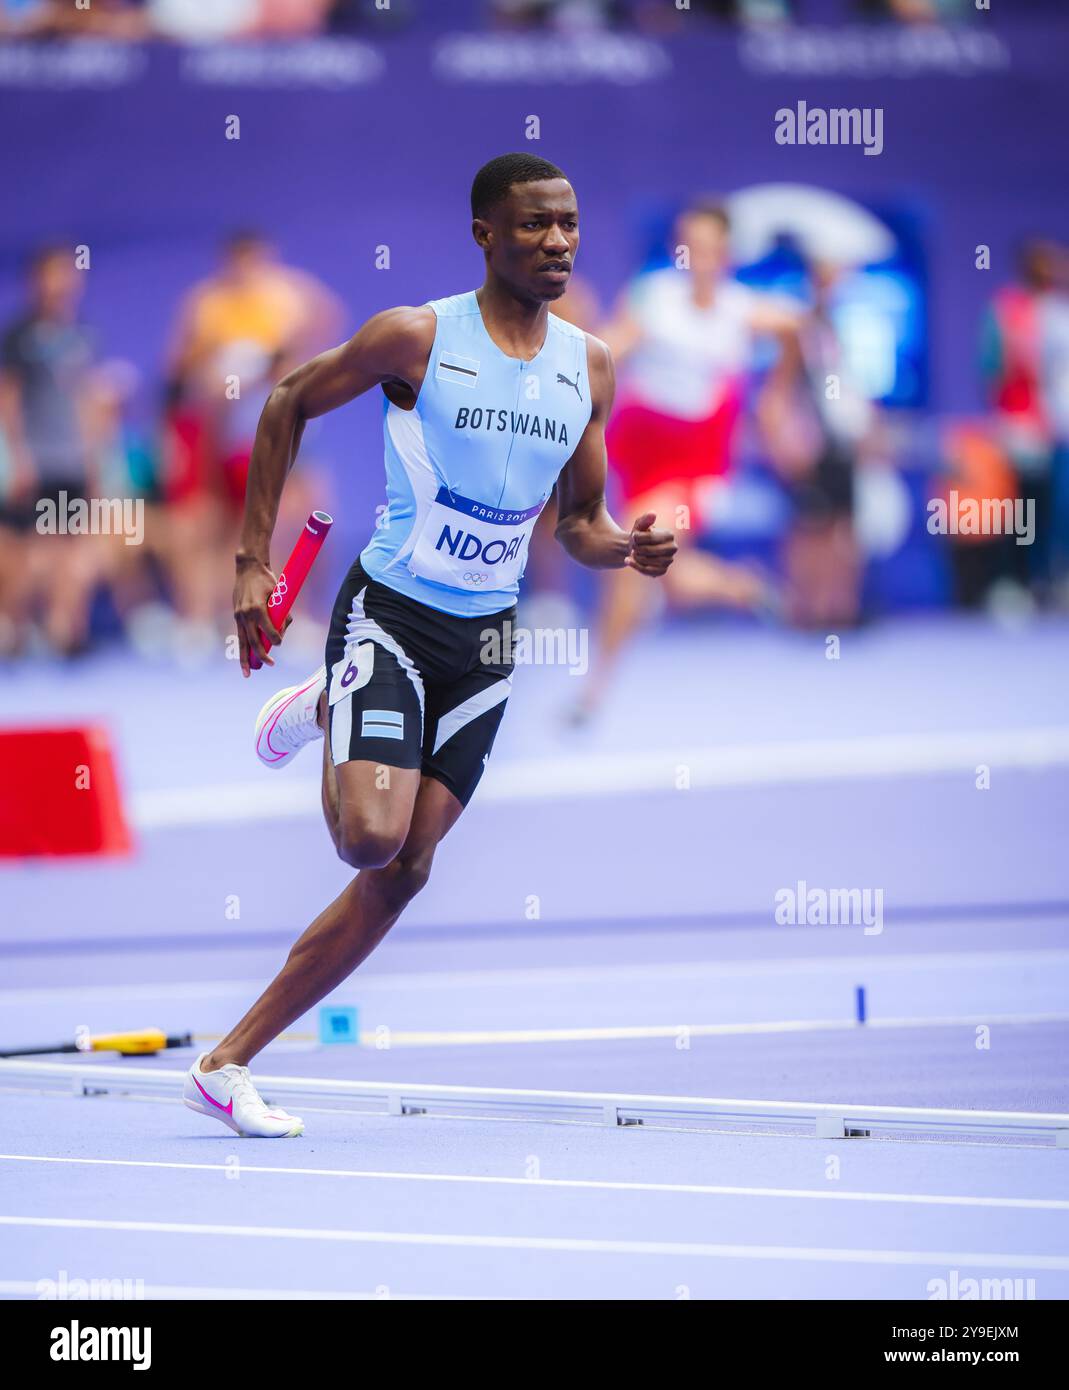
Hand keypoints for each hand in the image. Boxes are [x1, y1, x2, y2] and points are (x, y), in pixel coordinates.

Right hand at [233, 555, 289, 676]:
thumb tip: (283, 629)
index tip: (279, 642)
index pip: (268, 631)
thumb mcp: (279, 594)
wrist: (248, 567)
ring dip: (245, 659)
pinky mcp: (236, 616)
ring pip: (243, 642)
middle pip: (254, 641)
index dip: (275, 639)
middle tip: (271, 664)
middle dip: (261, 655)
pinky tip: (244, 660)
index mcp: (257, 609)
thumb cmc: (267, 579)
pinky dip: (242, 648)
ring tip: (248, 673)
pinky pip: (239, 636)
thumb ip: (282, 613)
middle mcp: (246, 614)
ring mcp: (239, 616)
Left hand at [625, 511, 676, 577]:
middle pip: (648, 550)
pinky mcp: (663, 570)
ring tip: (633, 552)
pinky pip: (648, 571)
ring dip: (635, 557)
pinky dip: (636, 566)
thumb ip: (645, 519)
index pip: (650, 537)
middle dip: (636, 548)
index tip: (633, 536)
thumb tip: (653, 513)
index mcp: (669, 535)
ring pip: (647, 561)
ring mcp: (669, 560)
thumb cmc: (639, 535)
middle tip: (633, 546)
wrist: (637, 548)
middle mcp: (673, 548)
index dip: (637, 538)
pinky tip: (628, 560)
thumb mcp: (639, 525)